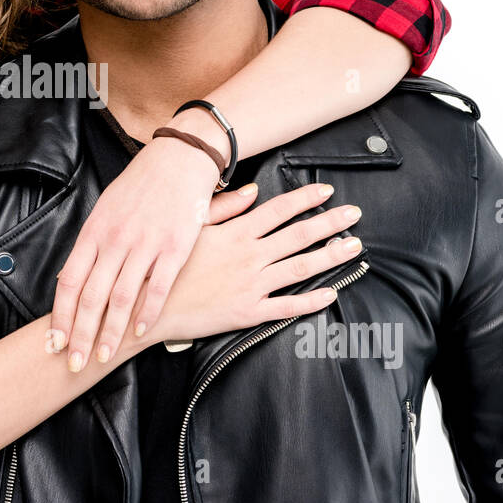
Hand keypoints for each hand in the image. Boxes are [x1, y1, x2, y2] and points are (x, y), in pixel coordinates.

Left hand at [49, 129, 224, 371]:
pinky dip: (147, 314)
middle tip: (74, 364)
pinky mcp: (174, 246)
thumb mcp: (106, 208)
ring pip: (121, 298)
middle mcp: (115, 239)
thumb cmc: (141, 185)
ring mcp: (145, 244)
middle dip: (80, 335)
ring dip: (110, 332)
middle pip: (90, 297)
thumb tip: (70, 277)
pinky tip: (141, 332)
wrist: (180, 158)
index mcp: (94, 230)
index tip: (54, 342)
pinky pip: (157, 288)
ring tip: (104, 356)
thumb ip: (91, 244)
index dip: (60, 315)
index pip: (68, 281)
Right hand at [148, 182, 363, 344]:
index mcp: (235, 233)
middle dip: (330, 223)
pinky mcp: (247, 312)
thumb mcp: (190, 228)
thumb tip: (251, 191)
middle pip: (298, 236)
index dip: (305, 199)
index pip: (278, 210)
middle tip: (355, 214)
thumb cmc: (165, 265)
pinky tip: (330, 293)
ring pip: (300, 268)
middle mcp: (248, 256)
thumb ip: (223, 208)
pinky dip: (311, 300)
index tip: (326, 190)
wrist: (147, 306)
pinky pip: (286, 307)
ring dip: (330, 256)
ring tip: (354, 247)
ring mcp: (251, 285)